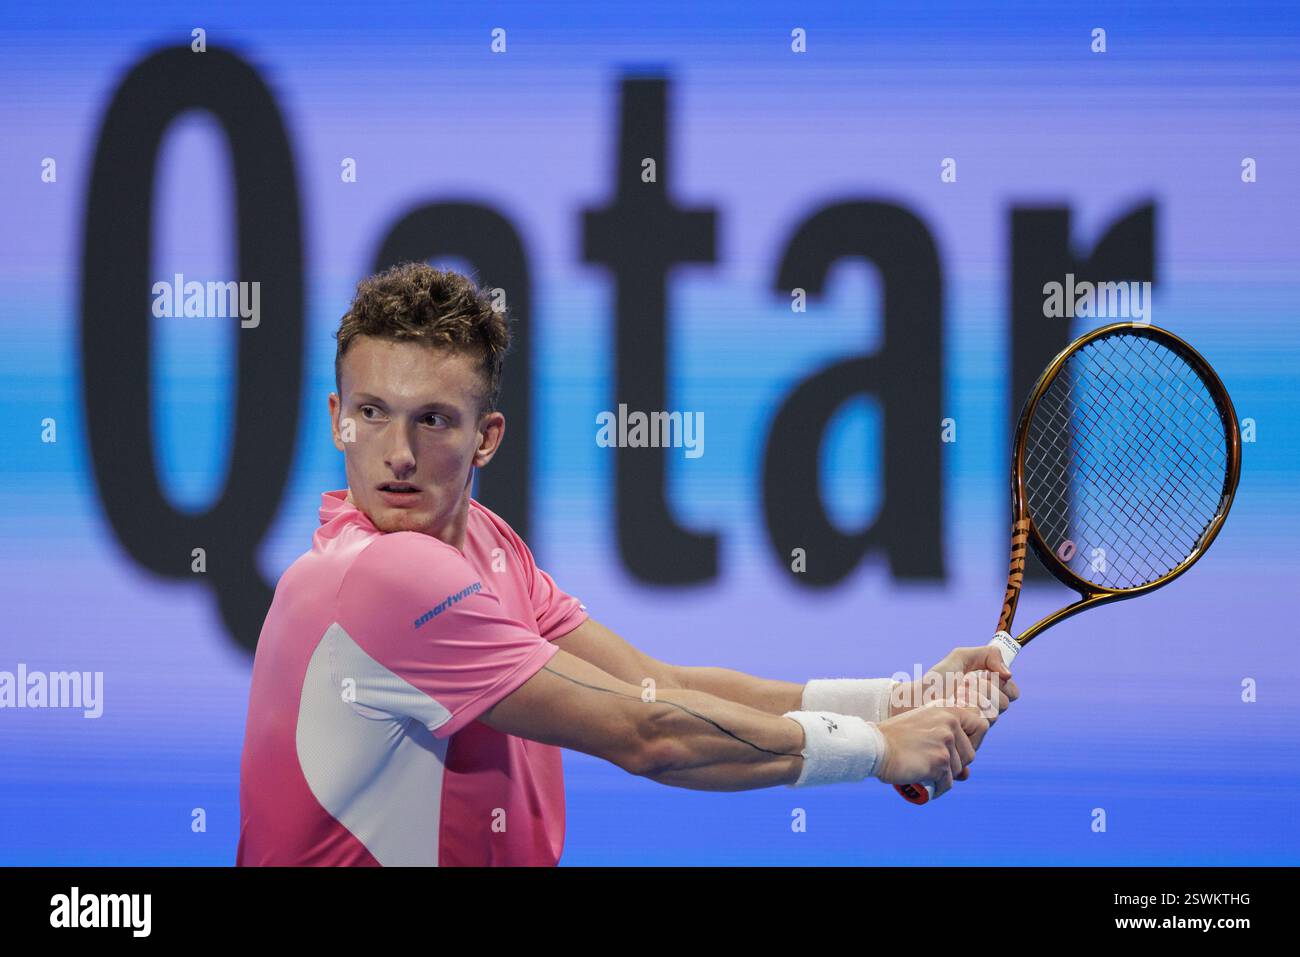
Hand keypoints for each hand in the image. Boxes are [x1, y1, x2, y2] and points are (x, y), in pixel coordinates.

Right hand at [874, 702, 989, 797]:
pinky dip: (937, 788)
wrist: (874, 746)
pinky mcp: (940, 762)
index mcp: (947, 710)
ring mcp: (945, 743)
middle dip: (956, 764)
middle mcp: (949, 724)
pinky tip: (925, 784)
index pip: (981, 725)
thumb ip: (946, 742)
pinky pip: (948, 783)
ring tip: (925, 772)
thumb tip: (967, 775)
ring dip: (944, 777)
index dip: (975, 741)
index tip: (961, 750)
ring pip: (959, 771)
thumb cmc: (895, 738)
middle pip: (971, 754)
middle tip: (935, 765)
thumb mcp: (923, 728)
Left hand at [890, 645, 1019, 720]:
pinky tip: (953, 708)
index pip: (1012, 692)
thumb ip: (987, 654)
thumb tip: (1008, 673)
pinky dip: (966, 712)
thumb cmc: (936, 680)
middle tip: (963, 684)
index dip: (1000, 684)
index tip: (979, 676)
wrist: (914, 700)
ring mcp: (979, 727)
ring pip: (994, 714)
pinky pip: (981, 727)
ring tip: (954, 695)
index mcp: (990, 694)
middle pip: (1004, 702)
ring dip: (972, 698)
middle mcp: (987, 711)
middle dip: (983, 689)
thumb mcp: (961, 658)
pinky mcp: (970, 741)